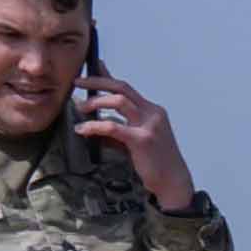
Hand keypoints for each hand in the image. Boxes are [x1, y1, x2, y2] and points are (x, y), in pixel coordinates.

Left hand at [67, 77, 191, 209]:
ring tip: (81, 108)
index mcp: (152, 111)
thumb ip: (118, 129)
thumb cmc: (156, 162)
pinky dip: (95, 126)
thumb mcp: (137, 140)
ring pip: (119, 101)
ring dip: (96, 101)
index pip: (126, 88)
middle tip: (77, 82)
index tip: (91, 68)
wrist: (173, 182)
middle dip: (97, 81)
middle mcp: (152, 113)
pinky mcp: (142, 139)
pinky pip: (113, 126)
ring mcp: (149, 125)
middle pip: (122, 87)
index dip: (107, 76)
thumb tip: (92, 124)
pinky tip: (83, 130)